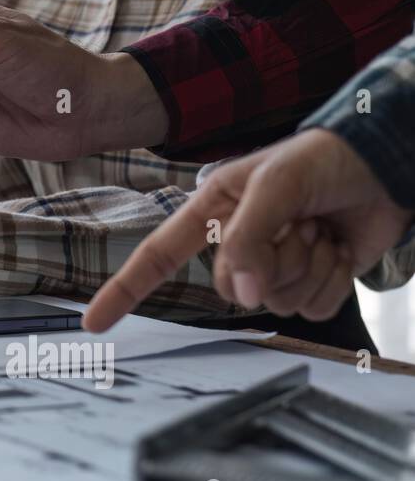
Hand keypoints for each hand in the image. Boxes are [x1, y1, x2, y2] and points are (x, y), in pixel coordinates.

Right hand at [84, 129, 413, 332]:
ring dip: (307, 268)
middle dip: (272, 262)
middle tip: (297, 224)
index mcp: (211, 211)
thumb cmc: (324, 158)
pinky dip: (331, 283)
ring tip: (319, 230)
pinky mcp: (312, 281)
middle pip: (229, 289)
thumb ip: (248, 237)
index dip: (124, 290)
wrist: (386, 163)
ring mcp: (276, 265)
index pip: (157, 255)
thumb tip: (243, 293)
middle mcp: (237, 241)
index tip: (95, 322)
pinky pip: (312, 310)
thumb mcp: (275, 185)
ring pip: (275, 303)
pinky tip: (337, 248)